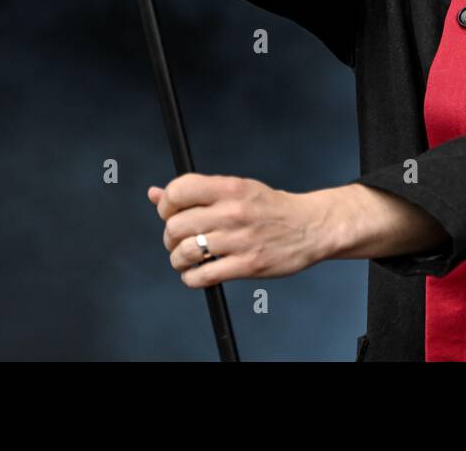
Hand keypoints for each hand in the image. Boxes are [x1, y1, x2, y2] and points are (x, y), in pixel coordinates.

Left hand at [148, 174, 333, 288]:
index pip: (180, 190)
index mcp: (231, 187)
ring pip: (185, 253)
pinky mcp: (248, 265)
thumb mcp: (237, 189)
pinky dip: (191, 279)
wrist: (310, 227)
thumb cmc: (269, 208)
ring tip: (186, 259)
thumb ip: (196, 192)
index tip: (169, 213)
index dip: (166, 204)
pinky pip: (202, 276)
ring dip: (178, 260)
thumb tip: (154, 194)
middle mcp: (234, 211)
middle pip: (177, 226)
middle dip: (169, 237)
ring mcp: (241, 239)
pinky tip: (197, 274)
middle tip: (177, 241)